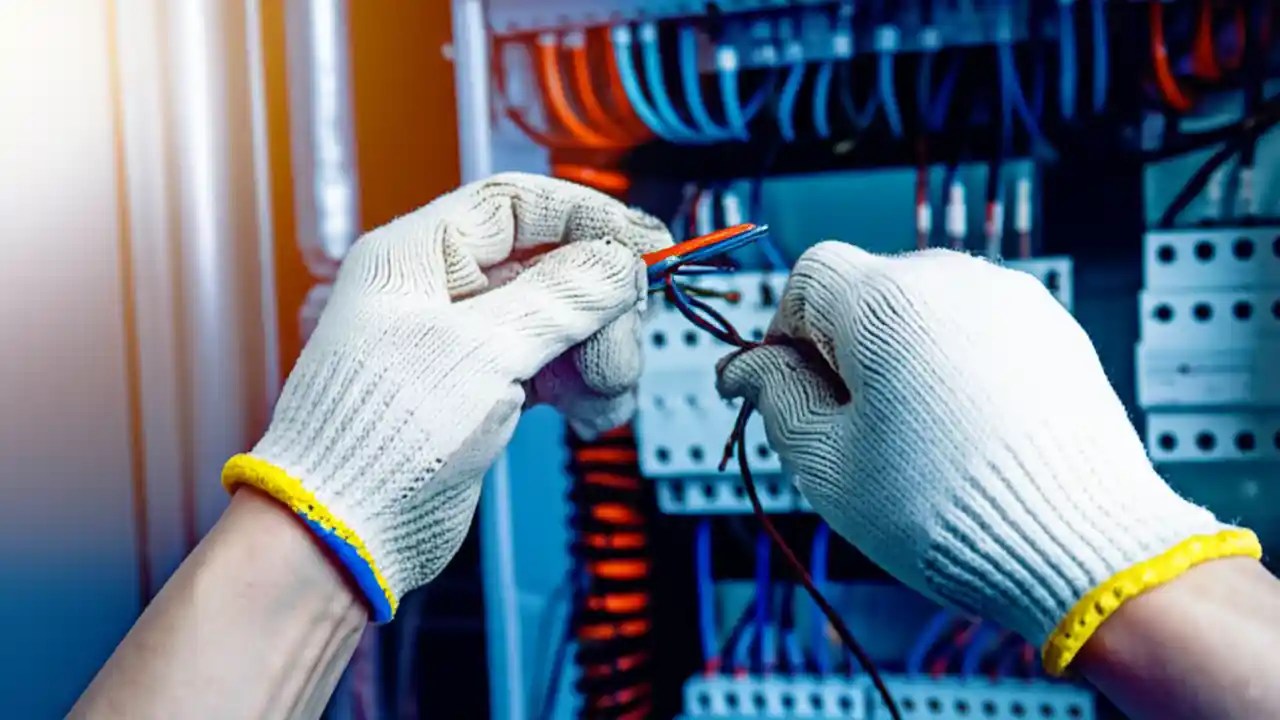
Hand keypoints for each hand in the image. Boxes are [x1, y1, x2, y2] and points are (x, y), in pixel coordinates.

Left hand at [223, 173, 671, 621]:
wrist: (343, 533)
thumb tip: (620, 260)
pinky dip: (582, 388)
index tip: (646, 245)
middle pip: (554, 266)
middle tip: (617, 360)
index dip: (589, 218)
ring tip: (603, 401)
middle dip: (601, 311)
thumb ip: (561, 296)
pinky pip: (554, 366)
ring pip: (564, 320)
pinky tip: (590, 418)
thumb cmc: (380, 435)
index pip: (519, 204)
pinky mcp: (484, 388)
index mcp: (420, 255)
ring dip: (599, 357)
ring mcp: (466, 341)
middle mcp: (443, 289)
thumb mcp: (482, 351)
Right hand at [717, 242, 1259, 673]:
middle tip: (851, 423)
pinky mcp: (1056, 330)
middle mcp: (955, 280)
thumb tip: (746, 368)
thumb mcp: (826, 462)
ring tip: (917, 434)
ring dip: (903, 352)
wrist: (1078, 546)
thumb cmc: (945, 511)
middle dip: (845, 343)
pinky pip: (981, 327)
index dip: (788, 328)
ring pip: (927, 307)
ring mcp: (1014, 301)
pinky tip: (966, 428)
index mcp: (887, 301)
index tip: (791, 382)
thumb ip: (775, 397)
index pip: (811, 274)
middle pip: (870, 286)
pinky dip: (958, 362)